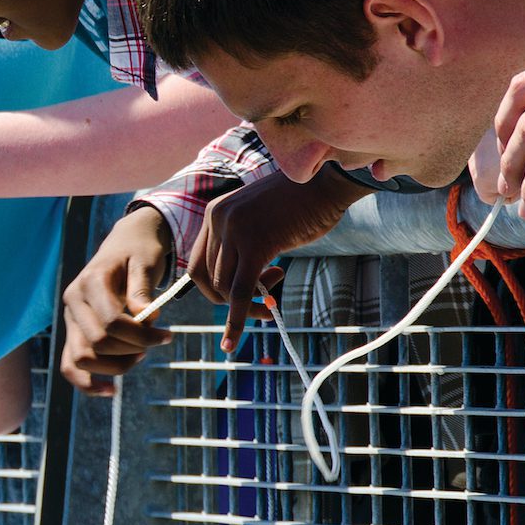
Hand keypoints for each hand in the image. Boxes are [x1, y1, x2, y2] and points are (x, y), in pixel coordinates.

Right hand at [59, 207, 175, 395]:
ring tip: (141, 355)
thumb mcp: (146, 262)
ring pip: (81, 359)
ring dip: (115, 367)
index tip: (168, 334)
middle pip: (97, 343)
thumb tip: (147, 316)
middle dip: (132, 350)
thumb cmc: (139, 252)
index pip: (111, 321)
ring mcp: (70, 319)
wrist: (125, 244)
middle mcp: (73, 301)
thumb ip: (142, 289)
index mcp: (90, 282)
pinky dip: (87, 383)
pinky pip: (70, 365)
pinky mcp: (74, 332)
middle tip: (157, 341)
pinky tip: (111, 390)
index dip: (142, 335)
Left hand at [190, 170, 360, 353]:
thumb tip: (233, 291)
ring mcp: (234, 230)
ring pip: (226, 289)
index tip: (239, 299)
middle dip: (234, 301)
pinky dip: (237, 321)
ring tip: (276, 290)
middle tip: (265, 302)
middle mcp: (217, 220)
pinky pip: (241, 293)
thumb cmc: (301, 205)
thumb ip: (241, 247)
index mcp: (215, 214)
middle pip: (211, 280)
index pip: (199, 266)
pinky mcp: (255, 244)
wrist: (326, 183)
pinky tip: (232, 341)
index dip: (215, 291)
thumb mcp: (259, 222)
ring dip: (249, 304)